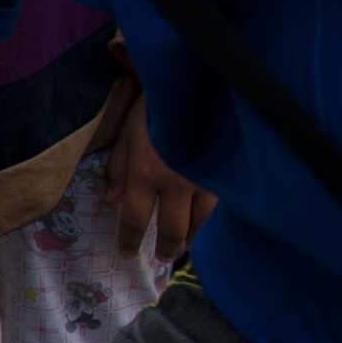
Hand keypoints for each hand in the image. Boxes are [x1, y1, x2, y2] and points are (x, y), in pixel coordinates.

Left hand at [111, 90, 213, 256]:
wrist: (200, 83)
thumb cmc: (157, 105)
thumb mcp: (127, 132)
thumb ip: (118, 169)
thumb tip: (113, 201)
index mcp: (146, 172)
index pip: (136, 219)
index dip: (130, 241)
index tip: (127, 254)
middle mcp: (176, 182)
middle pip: (173, 230)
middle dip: (165, 249)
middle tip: (161, 259)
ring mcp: (206, 180)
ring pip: (201, 222)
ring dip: (192, 239)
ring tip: (184, 247)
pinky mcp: (228, 174)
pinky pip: (220, 206)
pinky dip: (211, 220)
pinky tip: (208, 225)